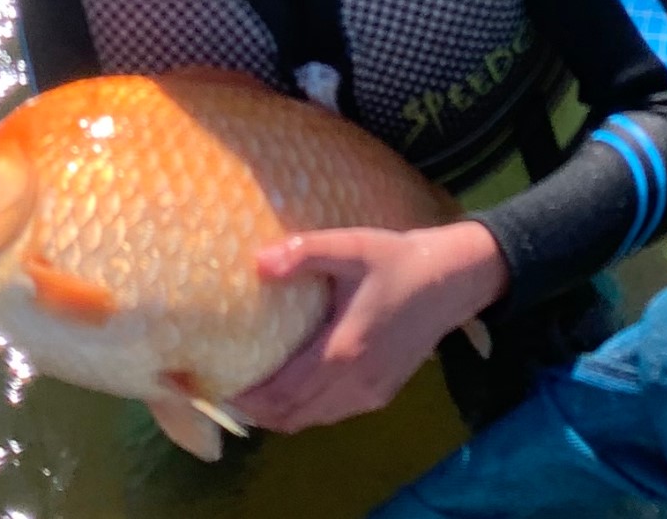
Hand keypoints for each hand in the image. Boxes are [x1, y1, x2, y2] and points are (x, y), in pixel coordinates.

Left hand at [232, 221, 505, 433]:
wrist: (452, 281)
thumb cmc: (398, 261)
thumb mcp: (352, 247)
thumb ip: (305, 252)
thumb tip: (259, 263)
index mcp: (343, 351)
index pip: (281, 394)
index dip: (244, 398)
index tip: (215, 385)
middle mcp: (356, 382)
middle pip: (290, 416)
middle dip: (253, 411)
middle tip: (223, 389)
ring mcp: (371, 393)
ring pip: (311, 420)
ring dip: (277, 414)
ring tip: (250, 390)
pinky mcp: (382, 393)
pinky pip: (331, 414)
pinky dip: (304, 411)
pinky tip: (291, 387)